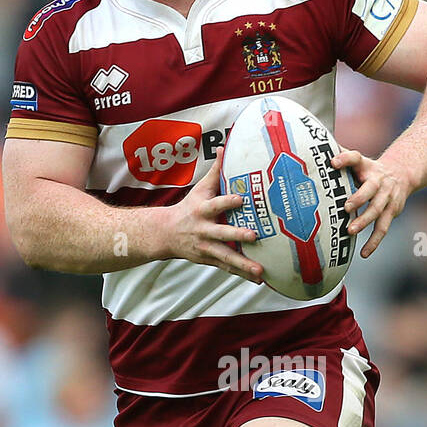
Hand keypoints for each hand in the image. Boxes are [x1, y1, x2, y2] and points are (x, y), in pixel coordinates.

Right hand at [162, 147, 263, 281]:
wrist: (165, 234)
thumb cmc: (189, 208)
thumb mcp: (200, 189)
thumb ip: (215, 171)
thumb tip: (224, 147)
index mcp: (202, 211)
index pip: (216, 204)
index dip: (228, 202)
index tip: (241, 199)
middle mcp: (204, 231)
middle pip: (222, 233)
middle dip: (237, 235)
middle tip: (254, 236)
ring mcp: (206, 248)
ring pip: (226, 257)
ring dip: (243, 264)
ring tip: (260, 270)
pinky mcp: (210, 260)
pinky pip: (227, 268)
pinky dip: (242, 274)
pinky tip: (259, 280)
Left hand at [332, 148, 413, 257]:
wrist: (403, 173)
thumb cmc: (370, 170)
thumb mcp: (359, 161)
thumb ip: (342, 159)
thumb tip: (318, 152)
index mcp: (367, 167)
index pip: (355, 158)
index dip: (345, 159)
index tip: (333, 162)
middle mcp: (379, 181)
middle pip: (370, 189)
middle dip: (359, 198)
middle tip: (346, 208)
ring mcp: (387, 197)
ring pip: (377, 210)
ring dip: (364, 221)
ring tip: (350, 231)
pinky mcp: (392, 212)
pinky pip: (383, 228)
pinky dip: (374, 242)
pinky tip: (364, 253)